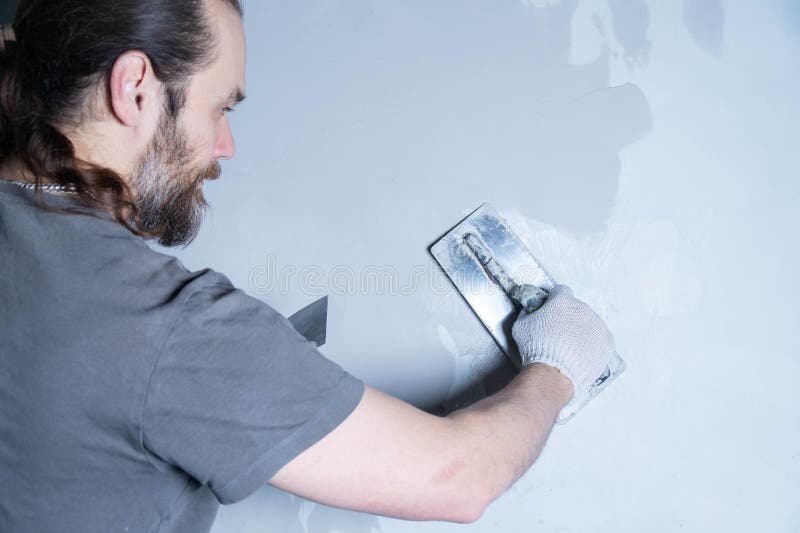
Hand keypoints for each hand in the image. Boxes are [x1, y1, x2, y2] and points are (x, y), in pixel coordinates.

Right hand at [512, 284, 614, 408]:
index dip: (554, 300)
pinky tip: (582, 352)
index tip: (551, 310)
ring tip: (571, 346)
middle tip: (559, 332)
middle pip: (577, 307)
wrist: (554, 374)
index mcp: (562, 301)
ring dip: (582, 329)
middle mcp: (582, 308)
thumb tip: (529, 309)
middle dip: (569, 316)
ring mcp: (597, 325)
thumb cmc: (536, 349)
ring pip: (590, 322)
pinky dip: (593, 343)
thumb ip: (527, 313)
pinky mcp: (607, 341)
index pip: (560, 291)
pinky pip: (600, 337)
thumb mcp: (520, 326)